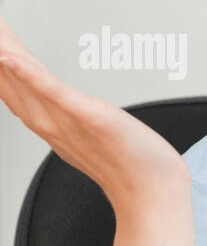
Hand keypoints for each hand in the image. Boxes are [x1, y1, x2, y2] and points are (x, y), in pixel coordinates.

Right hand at [0, 13, 189, 211]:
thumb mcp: (88, 130)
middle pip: (8, 80)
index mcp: (49, 123)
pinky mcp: (88, 118)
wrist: (152, 191)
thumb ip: (69, 114)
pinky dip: (30, 76)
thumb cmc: (130, 162)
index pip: (11, 86)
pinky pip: (54, 94)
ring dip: (1, 53)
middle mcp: (49, 123)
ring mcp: (66, 121)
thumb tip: (61, 101)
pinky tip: (11, 59)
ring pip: (23, 83)